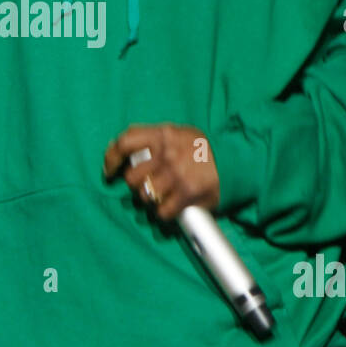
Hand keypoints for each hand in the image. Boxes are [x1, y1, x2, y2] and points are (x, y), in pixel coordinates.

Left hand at [103, 122, 220, 221]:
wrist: (235, 162)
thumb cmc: (201, 150)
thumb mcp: (177, 134)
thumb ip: (152, 139)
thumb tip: (121, 151)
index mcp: (163, 134)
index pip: (125, 142)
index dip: (111, 158)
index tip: (110, 171)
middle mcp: (167, 153)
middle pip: (131, 177)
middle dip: (137, 185)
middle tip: (149, 184)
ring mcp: (177, 174)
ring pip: (144, 196)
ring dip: (150, 199)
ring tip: (163, 195)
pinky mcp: (187, 194)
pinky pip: (161, 211)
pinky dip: (165, 213)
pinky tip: (172, 206)